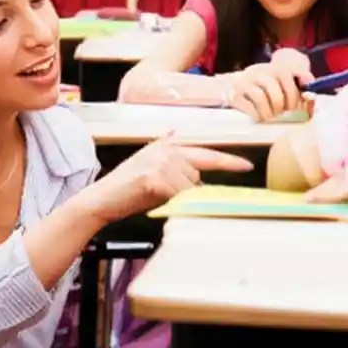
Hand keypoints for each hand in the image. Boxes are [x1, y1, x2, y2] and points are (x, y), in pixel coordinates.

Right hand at [70, 137, 252, 224]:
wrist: (102, 198)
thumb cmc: (127, 188)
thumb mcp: (150, 166)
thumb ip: (170, 159)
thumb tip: (190, 162)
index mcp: (166, 144)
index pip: (203, 150)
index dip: (226, 158)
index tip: (245, 164)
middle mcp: (165, 149)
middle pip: (202, 165)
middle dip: (216, 173)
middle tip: (238, 173)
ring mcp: (161, 162)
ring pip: (192, 185)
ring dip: (184, 196)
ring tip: (163, 198)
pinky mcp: (156, 178)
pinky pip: (180, 194)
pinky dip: (177, 202)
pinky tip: (162, 202)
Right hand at [218, 50, 313, 121]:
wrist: (227, 85)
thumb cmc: (259, 86)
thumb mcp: (277, 80)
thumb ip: (295, 82)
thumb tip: (311, 88)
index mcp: (274, 67)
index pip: (290, 74)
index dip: (297, 90)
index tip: (299, 102)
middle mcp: (259, 71)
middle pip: (277, 92)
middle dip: (282, 107)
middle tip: (283, 113)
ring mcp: (245, 82)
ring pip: (262, 99)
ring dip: (268, 113)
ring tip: (269, 117)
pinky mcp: (234, 94)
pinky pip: (249, 107)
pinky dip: (256, 115)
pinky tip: (258, 117)